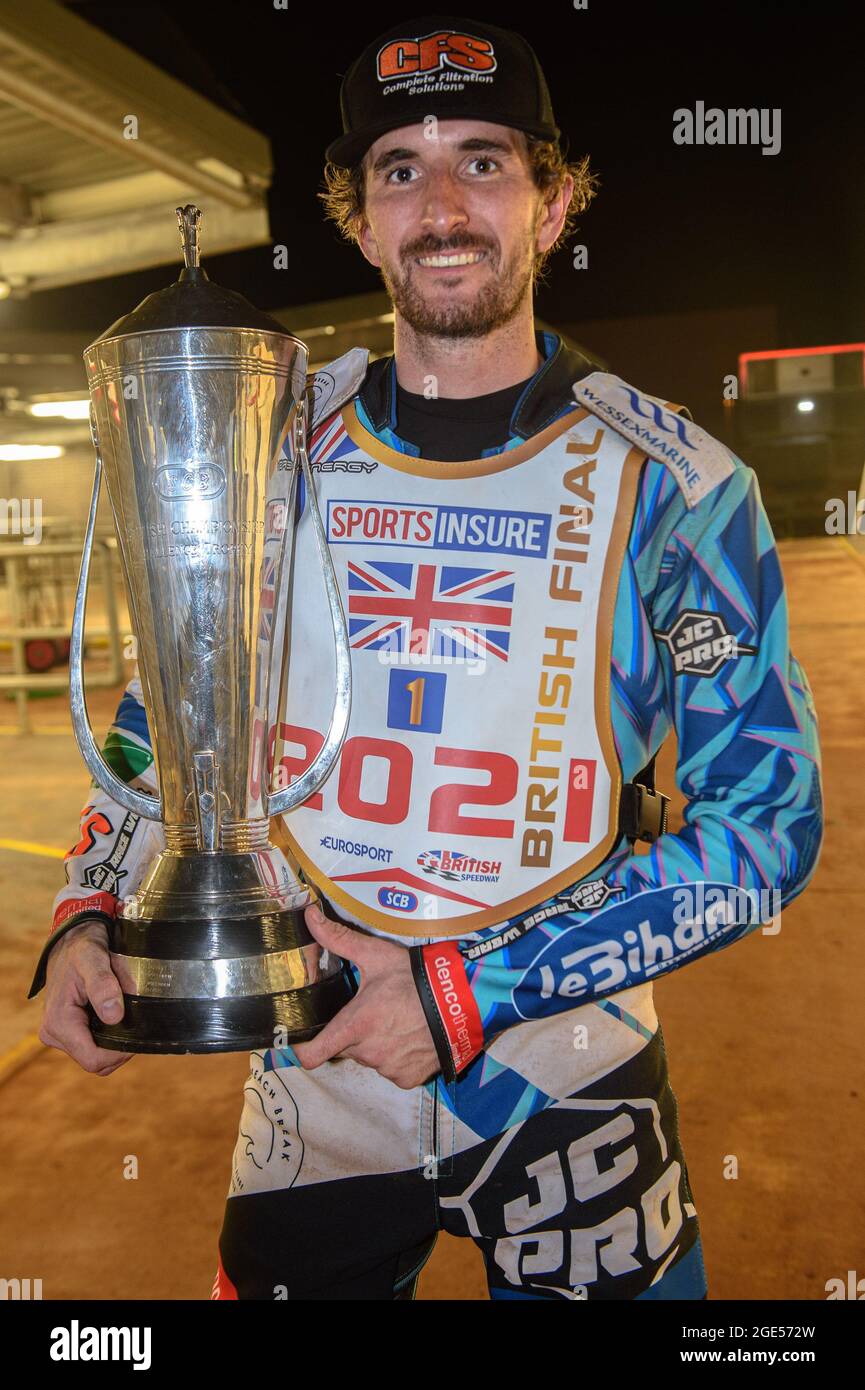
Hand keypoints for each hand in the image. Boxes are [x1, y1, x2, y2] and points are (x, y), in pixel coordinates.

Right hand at [39, 919, 134, 1075]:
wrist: (73, 940)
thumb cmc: (82, 948)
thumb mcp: (93, 959)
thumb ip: (103, 985)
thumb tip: (114, 1016)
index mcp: (59, 1022)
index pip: (93, 1060)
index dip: (119, 1054)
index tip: (137, 1035)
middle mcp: (54, 1033)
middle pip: (97, 1062)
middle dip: (119, 1047)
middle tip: (135, 1019)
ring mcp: (60, 1034)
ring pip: (97, 1055)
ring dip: (115, 1040)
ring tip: (123, 1010)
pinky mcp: (68, 1031)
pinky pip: (94, 1045)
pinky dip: (110, 1035)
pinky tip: (117, 1014)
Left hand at [292, 904, 439, 1088]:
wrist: (463, 1002)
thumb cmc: (417, 979)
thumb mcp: (377, 955)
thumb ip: (339, 939)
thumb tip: (310, 917)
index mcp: (355, 1026)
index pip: (312, 1054)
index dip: (302, 1048)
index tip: (303, 1038)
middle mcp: (368, 1053)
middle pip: (346, 1047)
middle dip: (353, 1031)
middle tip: (371, 1010)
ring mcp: (389, 1069)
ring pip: (370, 1057)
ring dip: (376, 1043)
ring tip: (397, 1020)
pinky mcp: (408, 1078)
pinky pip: (393, 1069)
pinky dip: (398, 1056)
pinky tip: (411, 1035)